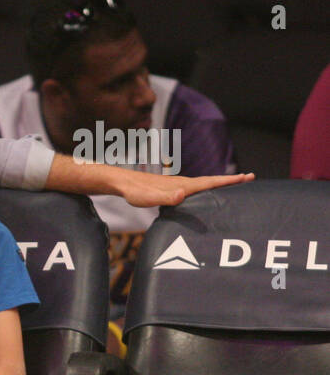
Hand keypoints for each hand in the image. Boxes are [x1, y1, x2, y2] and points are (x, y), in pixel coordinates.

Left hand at [117, 170, 253, 207]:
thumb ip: (165, 197)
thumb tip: (181, 195)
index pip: (210, 182)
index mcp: (183, 186)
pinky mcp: (172, 188)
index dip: (229, 181)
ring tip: (235, 184)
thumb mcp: (149, 198)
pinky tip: (205, 193)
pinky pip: (195, 188)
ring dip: (220, 183)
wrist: (123, 183)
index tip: (247, 177)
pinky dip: (207, 188)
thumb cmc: (136, 192)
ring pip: (204, 183)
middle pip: (212, 181)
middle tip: (250, 178)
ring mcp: (178, 185)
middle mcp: (183, 183)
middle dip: (231, 180)